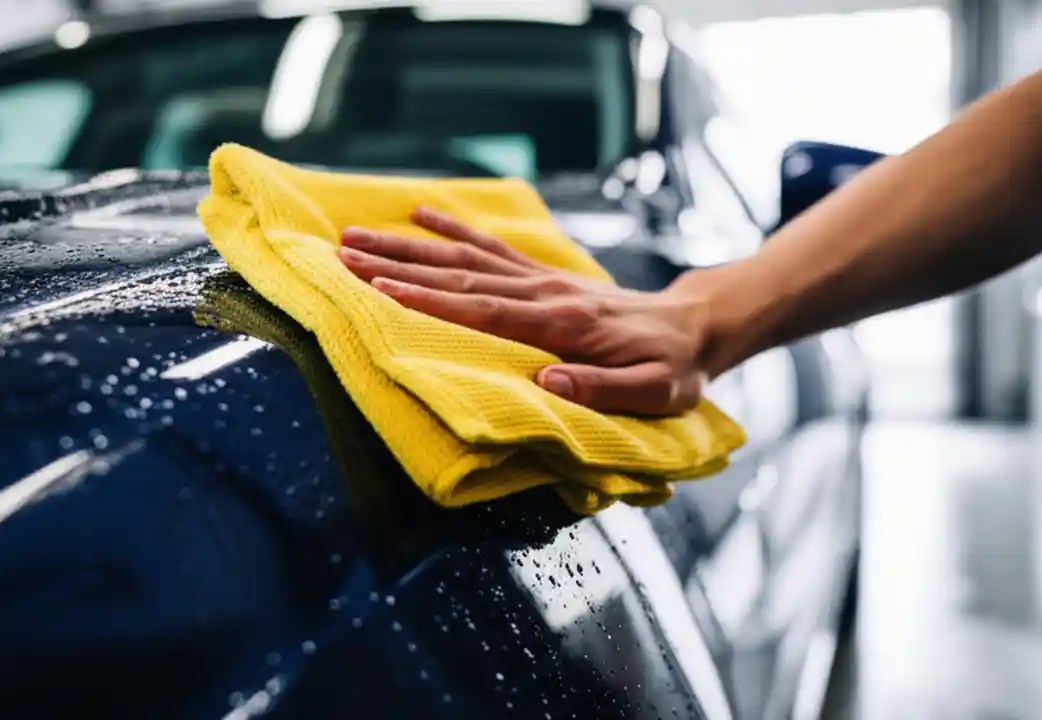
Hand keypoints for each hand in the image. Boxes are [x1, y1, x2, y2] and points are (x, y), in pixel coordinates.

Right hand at [338, 206, 712, 415]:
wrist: (697, 326)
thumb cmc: (674, 369)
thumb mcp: (655, 394)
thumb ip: (602, 390)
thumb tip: (546, 384)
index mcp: (564, 325)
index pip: (484, 311)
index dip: (430, 300)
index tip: (380, 287)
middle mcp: (546, 293)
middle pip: (460, 277)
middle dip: (399, 266)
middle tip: (344, 255)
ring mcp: (544, 280)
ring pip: (466, 257)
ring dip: (411, 246)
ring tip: (359, 236)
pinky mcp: (546, 276)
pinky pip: (493, 248)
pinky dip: (456, 228)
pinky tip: (421, 213)